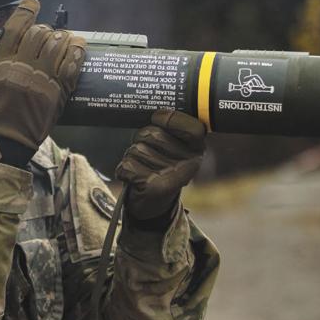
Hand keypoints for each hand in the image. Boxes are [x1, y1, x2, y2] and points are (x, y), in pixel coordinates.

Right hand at [0, 0, 85, 165]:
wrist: (0, 145)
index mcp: (1, 62)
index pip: (17, 26)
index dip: (27, 10)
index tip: (33, 2)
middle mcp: (24, 65)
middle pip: (39, 33)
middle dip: (42, 29)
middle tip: (42, 34)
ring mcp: (44, 78)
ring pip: (58, 44)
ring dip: (60, 37)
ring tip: (60, 37)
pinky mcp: (58, 92)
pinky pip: (73, 64)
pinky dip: (77, 51)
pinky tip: (77, 44)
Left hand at [115, 109, 206, 223]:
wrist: (154, 206)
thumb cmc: (161, 169)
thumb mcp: (173, 149)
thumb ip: (169, 130)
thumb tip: (156, 112)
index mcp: (196, 150)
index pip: (192, 127)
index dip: (171, 118)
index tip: (158, 118)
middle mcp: (189, 164)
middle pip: (153, 134)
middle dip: (141, 139)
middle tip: (147, 154)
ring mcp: (172, 176)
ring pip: (137, 149)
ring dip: (132, 156)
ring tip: (142, 168)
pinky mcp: (154, 187)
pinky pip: (127, 165)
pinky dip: (123, 170)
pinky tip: (134, 179)